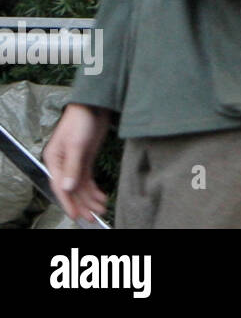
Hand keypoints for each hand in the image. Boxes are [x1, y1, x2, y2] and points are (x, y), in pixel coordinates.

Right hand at [44, 104, 110, 222]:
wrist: (94, 105)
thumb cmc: (81, 120)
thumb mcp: (76, 144)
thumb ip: (73, 166)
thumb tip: (68, 188)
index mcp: (55, 161)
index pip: (60, 186)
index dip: (67, 202)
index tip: (75, 215)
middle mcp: (63, 165)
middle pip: (71, 190)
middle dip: (81, 205)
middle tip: (92, 219)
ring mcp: (75, 163)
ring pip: (81, 187)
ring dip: (90, 200)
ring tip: (101, 211)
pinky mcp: (86, 160)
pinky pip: (88, 180)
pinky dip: (94, 190)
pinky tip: (102, 198)